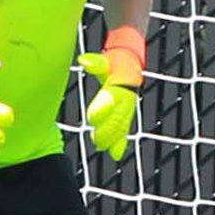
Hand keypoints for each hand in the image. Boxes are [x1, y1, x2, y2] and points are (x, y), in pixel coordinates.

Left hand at [77, 26, 145, 160]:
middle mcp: (126, 99)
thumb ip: (96, 62)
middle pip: (117, 117)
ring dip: (111, 138)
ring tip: (99, 146)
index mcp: (121, 84)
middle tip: (95, 139)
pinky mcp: (126, 115)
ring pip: (121, 126)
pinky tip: (115, 155)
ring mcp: (128, 108)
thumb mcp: (107, 59)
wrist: (131, 64)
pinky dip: (120, 143)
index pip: (111, 98)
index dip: (102, 109)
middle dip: (107, 130)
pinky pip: (125, 130)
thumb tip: (84, 60)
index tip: (91, 117)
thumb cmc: (116, 61)